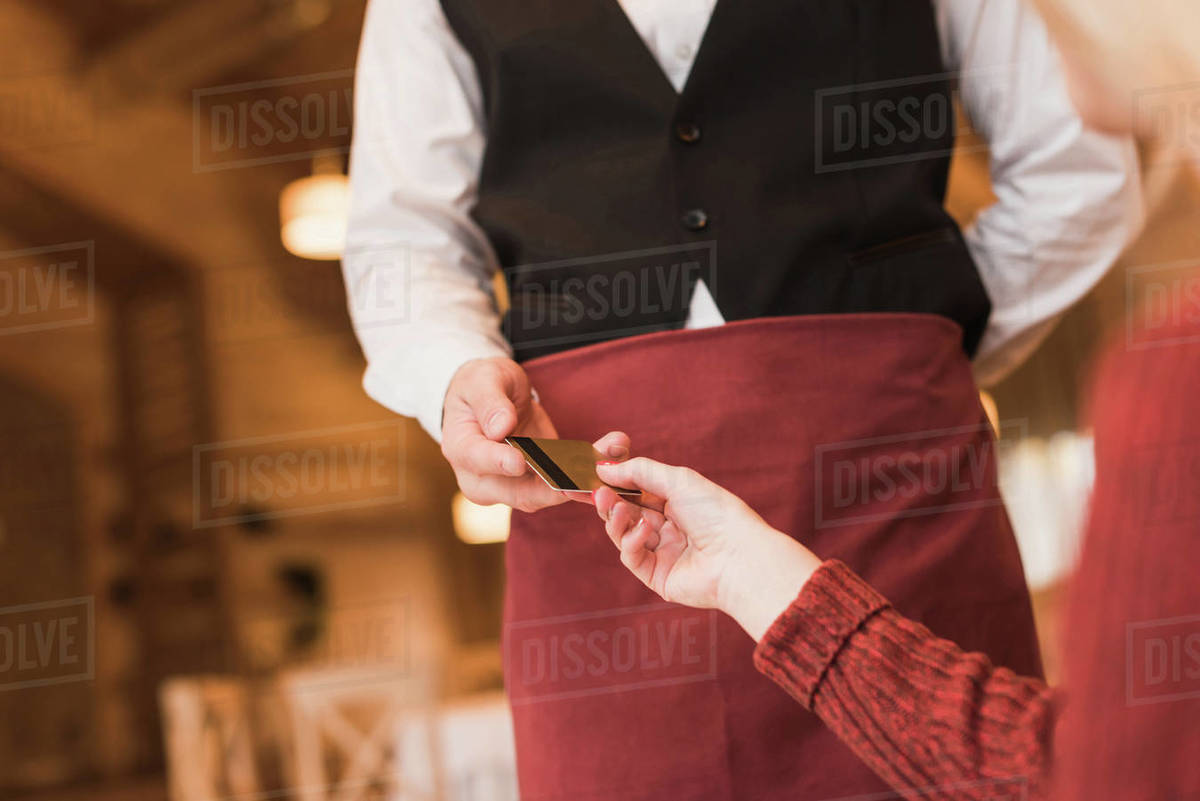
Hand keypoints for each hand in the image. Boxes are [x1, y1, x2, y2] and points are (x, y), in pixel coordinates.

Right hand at [441, 357, 628, 511]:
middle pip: (519, 491)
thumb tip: (500, 427)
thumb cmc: (480, 384)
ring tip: (612, 456)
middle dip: (557, 484)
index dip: (499, 463)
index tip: (521, 461)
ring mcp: (512, 485)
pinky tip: (613, 455)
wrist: (491, 397)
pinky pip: (564, 483)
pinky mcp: (538, 481)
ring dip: (583, 480)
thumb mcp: (482, 380)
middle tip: (586, 476)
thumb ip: (489, 402)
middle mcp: (484, 478)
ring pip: (548, 493)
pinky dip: (589, 472)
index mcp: (461, 448)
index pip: (478, 460)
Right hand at [593, 453, 821, 640]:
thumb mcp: (677, 480)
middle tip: (598, 493)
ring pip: (625, 536)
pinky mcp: (658, 577)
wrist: (738, 556)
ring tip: (618, 509)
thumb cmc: (717, 512)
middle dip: (611, 503)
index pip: (638, 493)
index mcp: (678, 504)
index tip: (597, 475)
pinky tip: (645, 530)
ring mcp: (663, 554)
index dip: (617, 485)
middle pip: (627, 514)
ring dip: (617, 521)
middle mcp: (670, 529)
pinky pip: (633, 558)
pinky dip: (632, 541)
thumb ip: (639, 471)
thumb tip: (603, 467)